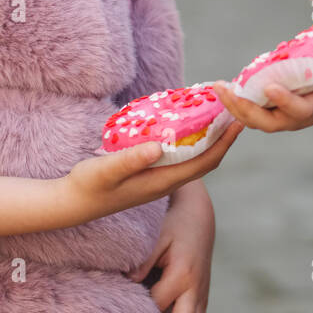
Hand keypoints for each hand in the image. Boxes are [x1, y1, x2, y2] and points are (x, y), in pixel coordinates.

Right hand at [62, 121, 242, 222]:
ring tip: (215, 112)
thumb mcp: (106, 170)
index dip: (224, 142)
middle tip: (232, 109)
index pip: (205, 162)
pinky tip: (185, 123)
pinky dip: (190, 139)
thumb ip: (130, 160)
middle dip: (223, 137)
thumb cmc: (89, 185)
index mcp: (162, 181)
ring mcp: (159, 179)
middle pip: (206, 159)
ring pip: (194, 157)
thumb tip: (157, 147)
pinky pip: (180, 155)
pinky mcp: (151, 174)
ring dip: (209, 137)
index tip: (238, 120)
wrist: (73, 203)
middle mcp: (166, 182)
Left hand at [125, 180, 215, 312]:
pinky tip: (166, 310)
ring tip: (153, 308)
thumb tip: (128, 280)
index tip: (125, 299)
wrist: (199, 215)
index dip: (139, 305)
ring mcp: (202, 293)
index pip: (156, 304)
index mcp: (182, 274)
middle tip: (141, 307)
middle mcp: (195, 288)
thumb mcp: (158, 237)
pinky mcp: (204, 294)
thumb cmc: (176, 224)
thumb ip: (143, 261)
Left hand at [214, 7, 312, 132]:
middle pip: (267, 122)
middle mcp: (300, 117)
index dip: (284, 100)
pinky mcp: (280, 115)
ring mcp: (288, 119)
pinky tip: (223, 90)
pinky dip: (238, 107)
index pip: (299, 108)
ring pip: (256, 121)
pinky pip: (254, 115)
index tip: (268, 86)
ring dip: (235, 107)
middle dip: (244, 108)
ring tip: (217, 87)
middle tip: (224, 89)